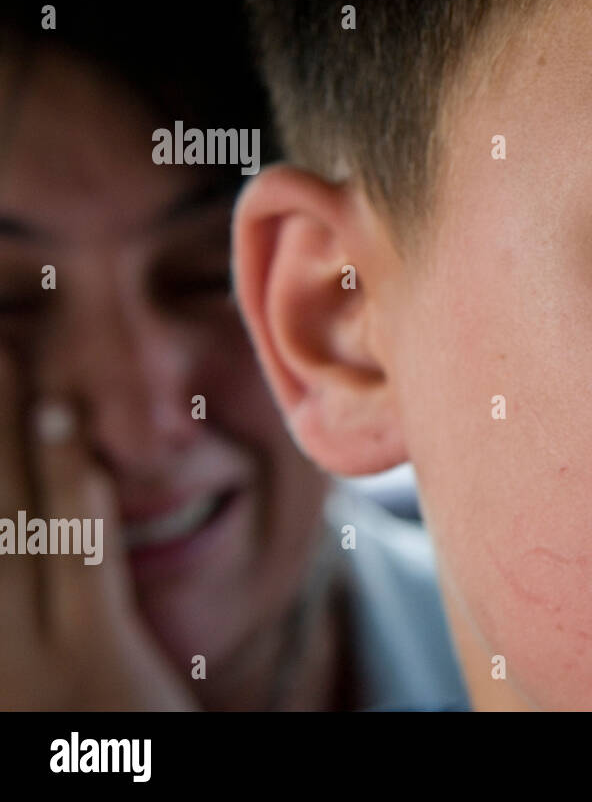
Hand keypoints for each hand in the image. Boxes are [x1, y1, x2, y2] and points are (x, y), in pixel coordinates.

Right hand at [0, 351, 197, 709]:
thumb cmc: (70, 723)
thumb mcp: (18, 668)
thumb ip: (14, 584)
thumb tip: (14, 505)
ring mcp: (18, 667)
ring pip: (5, 520)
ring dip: (1, 430)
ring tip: (3, 358)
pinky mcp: (92, 664)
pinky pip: (77, 553)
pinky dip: (65, 478)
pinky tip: (61, 421)